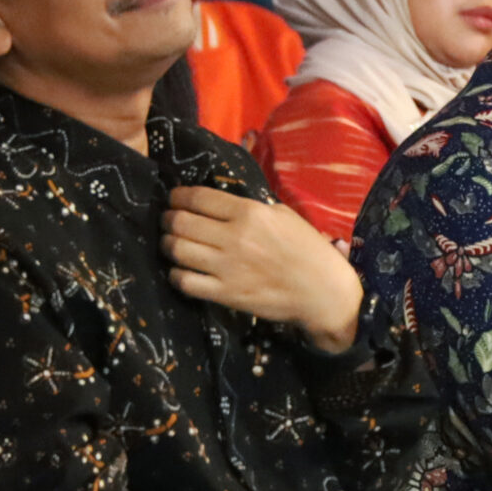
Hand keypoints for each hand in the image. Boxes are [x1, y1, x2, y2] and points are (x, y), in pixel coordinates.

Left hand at [163, 186, 363, 351]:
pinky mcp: (225, 293)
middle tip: (169, 221)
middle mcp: (234, 237)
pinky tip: (181, 270)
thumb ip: (253, 207)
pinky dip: (176, 274)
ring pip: (177, 249)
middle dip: (168, 219)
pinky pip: (185, 281)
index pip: (197, 198)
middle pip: (180, 222)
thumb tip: (223, 204)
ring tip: (171, 244)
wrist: (323, 292)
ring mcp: (227, 267)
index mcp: (249, 213)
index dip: (177, 196)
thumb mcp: (284, 215)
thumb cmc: (309, 250)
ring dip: (167, 244)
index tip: (174, 199)